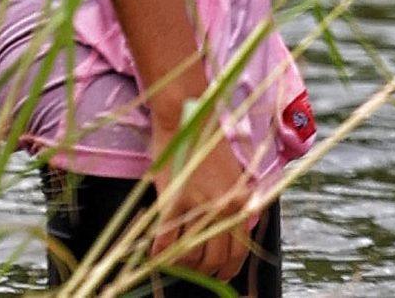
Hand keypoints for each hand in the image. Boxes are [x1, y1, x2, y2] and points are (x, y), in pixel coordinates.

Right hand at [150, 129, 254, 284]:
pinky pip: (164, 242)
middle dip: (202, 271)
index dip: (228, 269)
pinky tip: (153, 254)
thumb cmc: (208, 145)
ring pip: (190, 256)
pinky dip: (157, 254)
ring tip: (172, 259)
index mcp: (241, 200)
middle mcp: (224, 206)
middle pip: (215, 259)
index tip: (220, 277)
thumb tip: (232, 231)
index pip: (239, 249)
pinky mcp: (174, 201)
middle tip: (190, 271)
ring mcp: (199, 205)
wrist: (188, 118)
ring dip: (179, 264)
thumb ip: (235, 203)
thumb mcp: (233, 174)